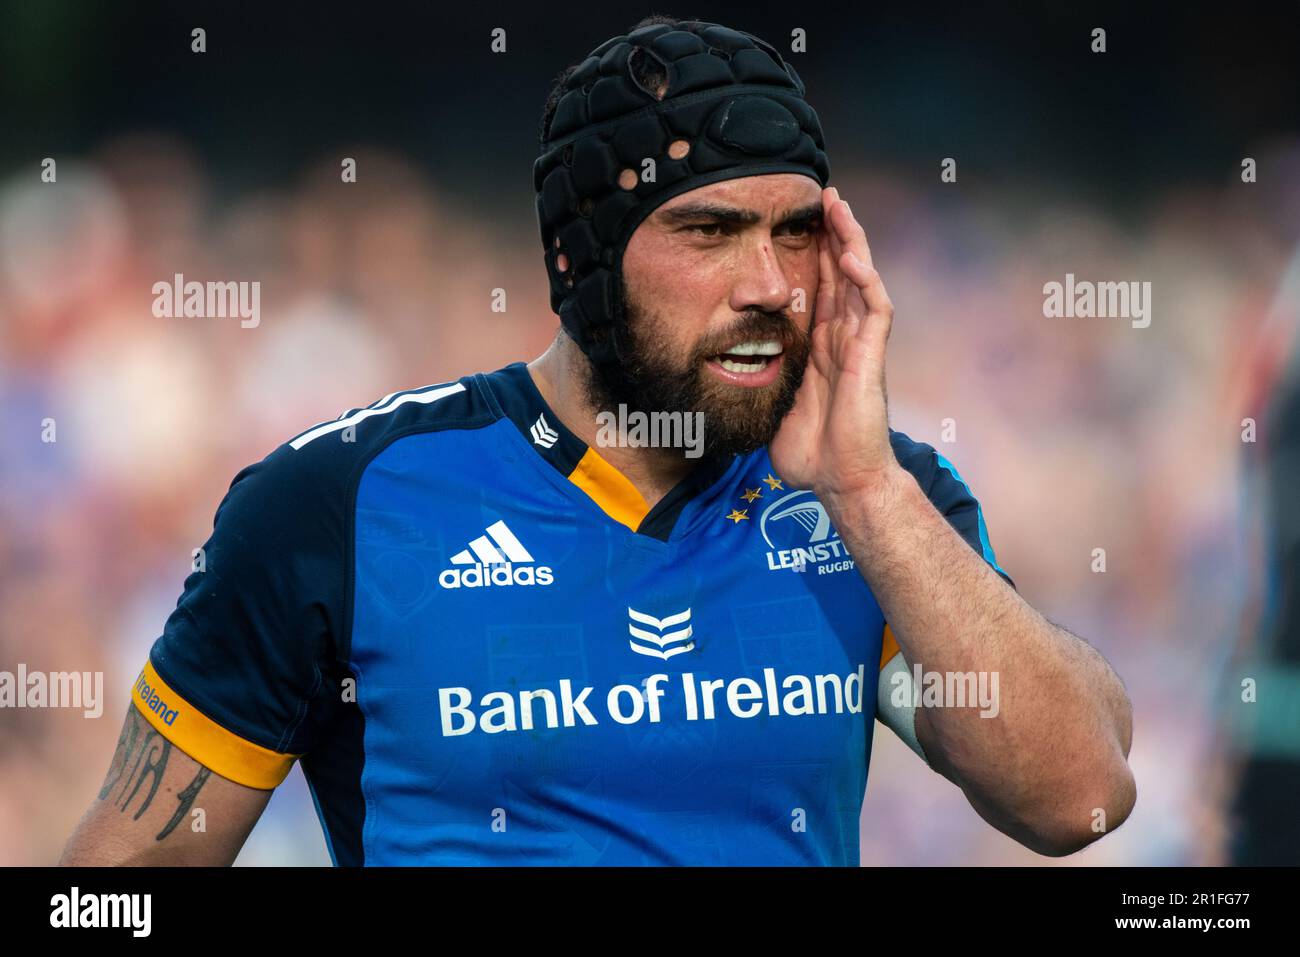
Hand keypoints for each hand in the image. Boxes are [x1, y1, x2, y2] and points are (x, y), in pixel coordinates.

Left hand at [769, 186, 897, 498]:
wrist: (840, 480)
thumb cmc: (810, 452)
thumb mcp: (771, 405)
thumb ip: (754, 383)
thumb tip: (716, 375)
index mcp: (818, 347)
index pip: (818, 288)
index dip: (811, 255)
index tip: (795, 223)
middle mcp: (840, 339)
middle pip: (840, 272)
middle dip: (832, 232)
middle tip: (822, 194)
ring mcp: (858, 345)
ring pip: (860, 279)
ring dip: (851, 240)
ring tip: (838, 205)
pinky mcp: (871, 356)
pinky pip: (874, 309)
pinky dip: (865, 280)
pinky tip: (852, 256)